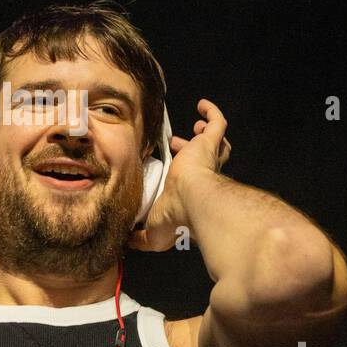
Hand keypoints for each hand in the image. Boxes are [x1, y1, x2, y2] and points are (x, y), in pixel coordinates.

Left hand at [129, 98, 231, 251]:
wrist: (191, 201)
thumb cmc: (176, 217)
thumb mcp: (154, 234)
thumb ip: (141, 239)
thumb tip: (128, 241)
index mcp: (194, 196)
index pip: (195, 185)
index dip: (186, 177)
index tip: (172, 174)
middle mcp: (206, 177)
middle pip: (208, 161)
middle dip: (194, 151)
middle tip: (178, 145)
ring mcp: (209, 157)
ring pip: (217, 142)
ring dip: (206, 134)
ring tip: (196, 127)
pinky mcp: (209, 143)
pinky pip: (217, 122)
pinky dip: (212, 112)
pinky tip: (202, 105)